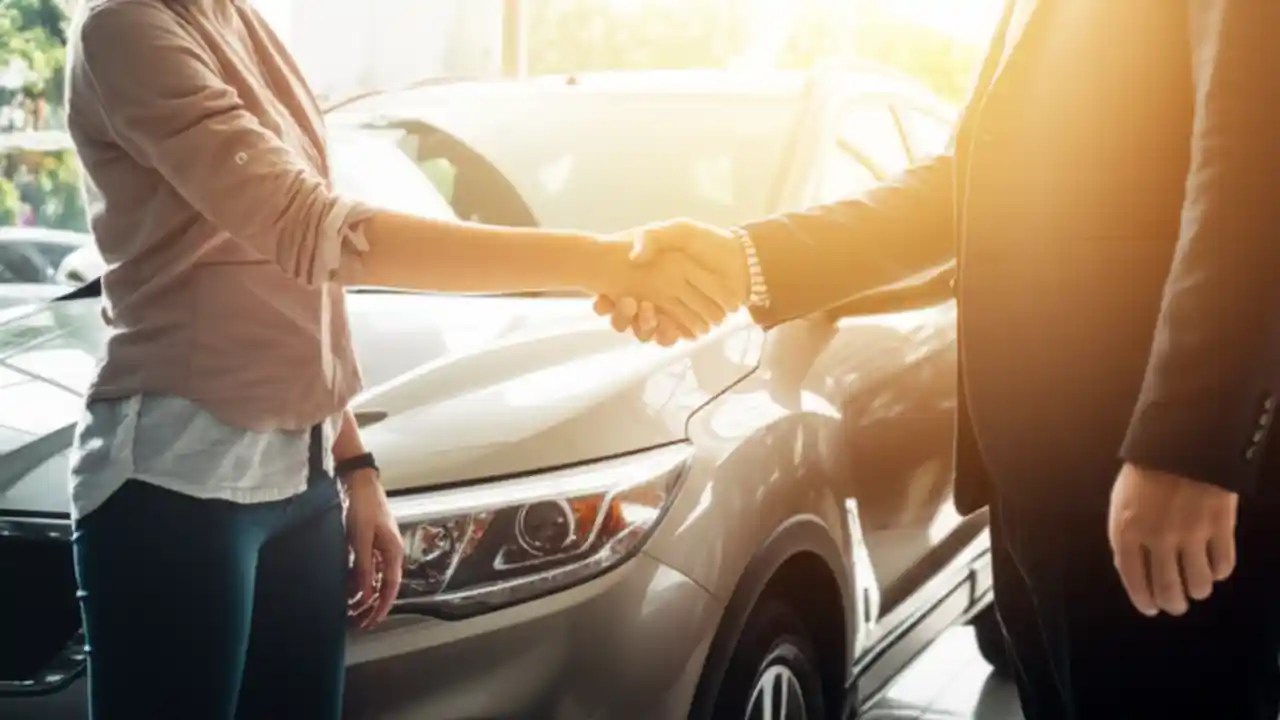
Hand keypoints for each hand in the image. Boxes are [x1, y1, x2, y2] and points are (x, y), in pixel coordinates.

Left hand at [344, 469, 404, 628]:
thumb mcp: (360, 540)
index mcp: (393, 552)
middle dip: (373, 605)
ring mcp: (381, 546)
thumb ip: (364, 568)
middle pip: (385, 585)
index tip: (371, 623)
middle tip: (360, 623)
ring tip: (353, 609)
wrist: (359, 481)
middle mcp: (391, 551)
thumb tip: (366, 595)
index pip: (390, 588)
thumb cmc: (362, 507)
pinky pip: (369, 567)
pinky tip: (350, 587)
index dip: (381, 608)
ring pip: (377, 577)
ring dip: (366, 594)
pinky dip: (362, 580)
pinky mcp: (371, 541)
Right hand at [596, 219, 750, 342]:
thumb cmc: (708, 243)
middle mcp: (653, 297)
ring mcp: (669, 313)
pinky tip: (670, 326)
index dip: (605, 300)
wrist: (741, 262)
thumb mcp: (678, 231)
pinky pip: (668, 337)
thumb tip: (633, 257)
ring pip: (644, 330)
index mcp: (646, 275)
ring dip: (642, 326)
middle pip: (624, 317)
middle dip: (621, 316)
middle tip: (629, 303)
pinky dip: (666, 335)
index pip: (615, 293)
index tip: (603, 299)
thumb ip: (654, 238)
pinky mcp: (685, 325)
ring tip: (650, 314)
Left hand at [1108, 462, 1237, 616]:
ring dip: (1198, 590)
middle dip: (1173, 603)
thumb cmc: (1146, 472)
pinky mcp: (1220, 526)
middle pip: (1168, 589)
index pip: (1133, 578)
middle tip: (1177, 605)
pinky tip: (1216, 568)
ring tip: (1197, 587)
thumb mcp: (1122, 503)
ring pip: (1199, 583)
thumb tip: (1137, 571)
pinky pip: (1223, 565)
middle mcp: (1157, 537)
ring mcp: (1191, 532)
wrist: (1182, 441)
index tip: (1151, 609)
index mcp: (1127, 530)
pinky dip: (1219, 572)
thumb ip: (1127, 536)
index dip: (1143, 598)